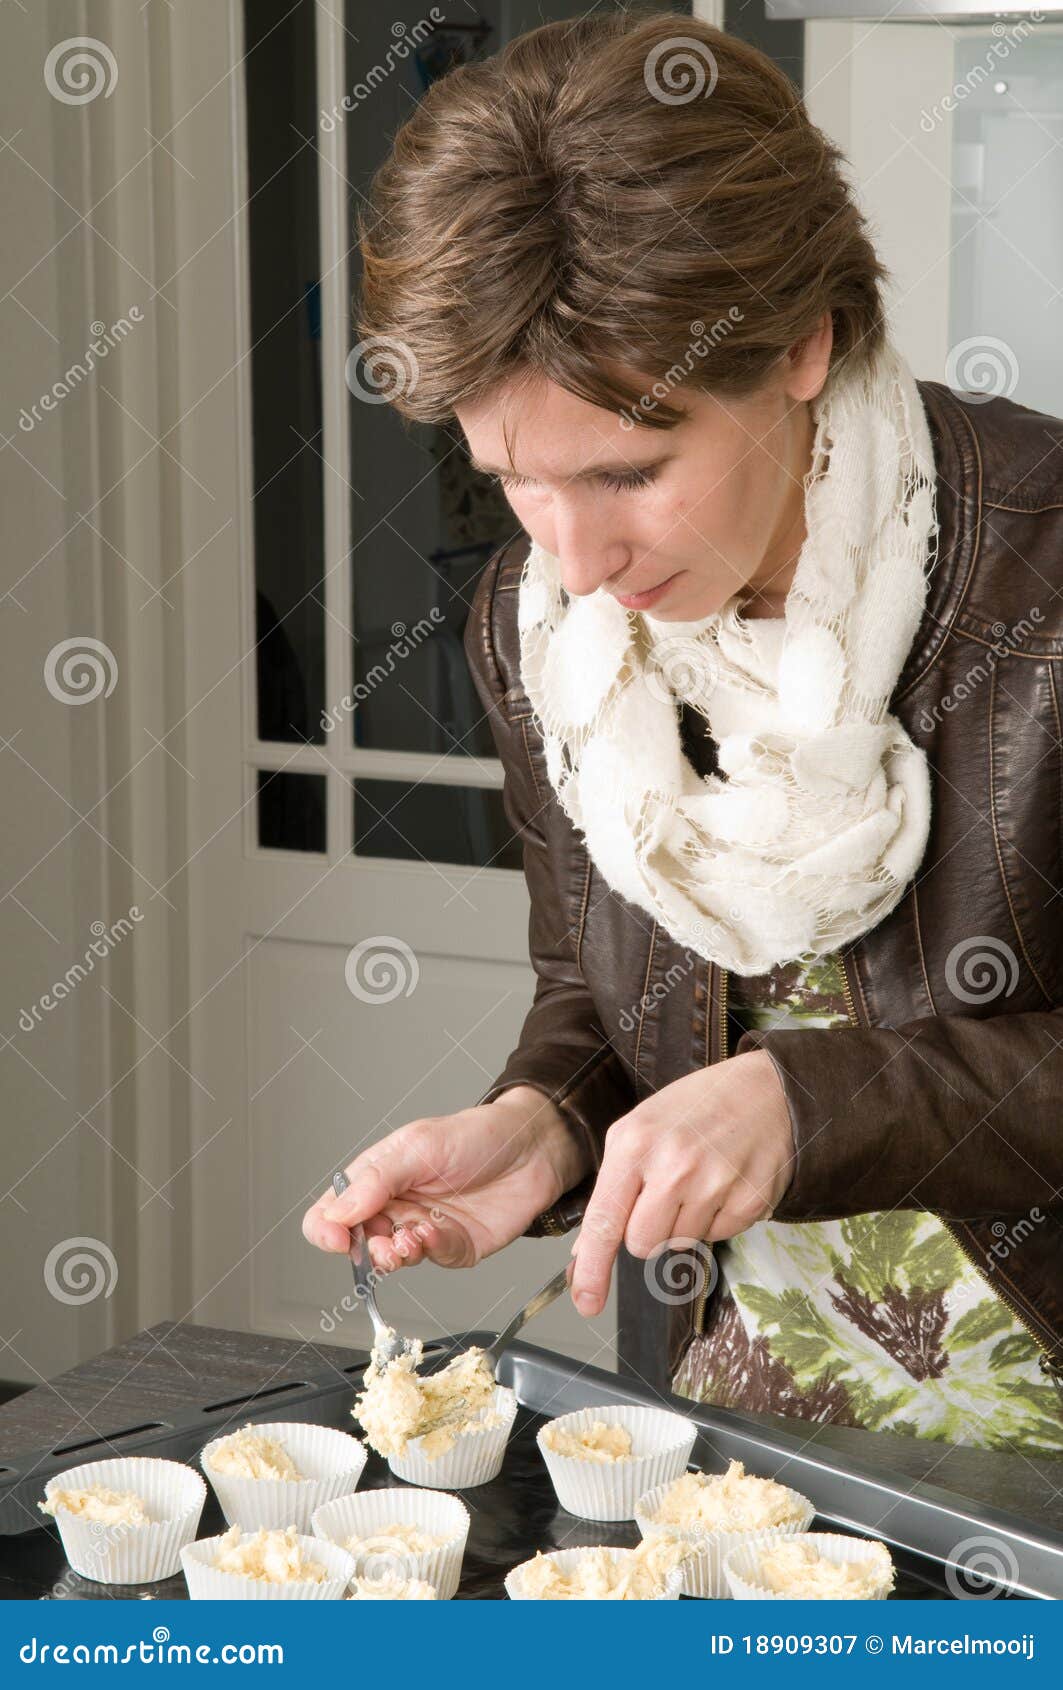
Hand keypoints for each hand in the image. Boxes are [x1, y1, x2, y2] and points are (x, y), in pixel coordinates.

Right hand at [302, 1086, 588, 1272]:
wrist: (531, 1147)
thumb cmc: (474, 1136)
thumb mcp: (418, 1147)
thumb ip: (377, 1180)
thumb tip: (336, 1214)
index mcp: (376, 1178)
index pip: (330, 1213)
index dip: (326, 1230)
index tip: (337, 1238)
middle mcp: (395, 1207)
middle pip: (358, 1244)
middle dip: (366, 1249)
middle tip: (385, 1242)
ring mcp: (423, 1230)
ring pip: (392, 1259)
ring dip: (396, 1254)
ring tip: (412, 1238)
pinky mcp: (454, 1247)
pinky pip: (433, 1260)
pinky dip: (431, 1251)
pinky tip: (437, 1234)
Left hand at [568, 1051, 793, 1316]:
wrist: (766, 1091)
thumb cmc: (695, 1109)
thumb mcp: (639, 1130)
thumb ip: (611, 1188)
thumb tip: (586, 1250)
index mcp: (634, 1144)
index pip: (604, 1221)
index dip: (592, 1268)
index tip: (585, 1301)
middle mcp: (673, 1166)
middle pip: (642, 1244)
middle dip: (647, 1229)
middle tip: (664, 1193)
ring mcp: (714, 1184)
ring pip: (680, 1244)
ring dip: (684, 1222)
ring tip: (698, 1178)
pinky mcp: (750, 1201)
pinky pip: (717, 1236)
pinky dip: (716, 1218)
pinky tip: (723, 1183)